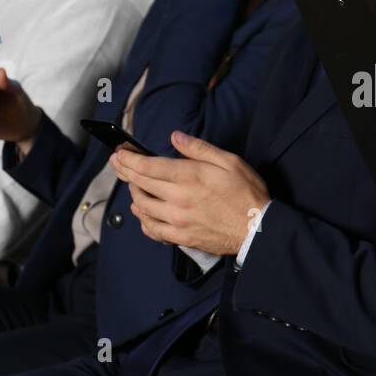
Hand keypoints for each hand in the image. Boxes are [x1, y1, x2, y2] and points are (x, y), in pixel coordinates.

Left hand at [110, 130, 269, 253]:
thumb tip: (175, 138)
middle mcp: (179, 199)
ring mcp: (178, 220)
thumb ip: (199, 148)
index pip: (148, 166)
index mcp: (190, 177)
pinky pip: (152, 230)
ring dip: (133, 194)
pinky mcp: (181, 237)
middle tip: (117, 164)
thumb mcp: (229, 161)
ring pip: (142, 207)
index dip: (129, 159)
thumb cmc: (247, 193)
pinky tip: (143, 213)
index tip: (119, 153)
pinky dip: (143, 220)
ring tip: (133, 186)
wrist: (258, 229)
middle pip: (140, 184)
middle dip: (124, 171)